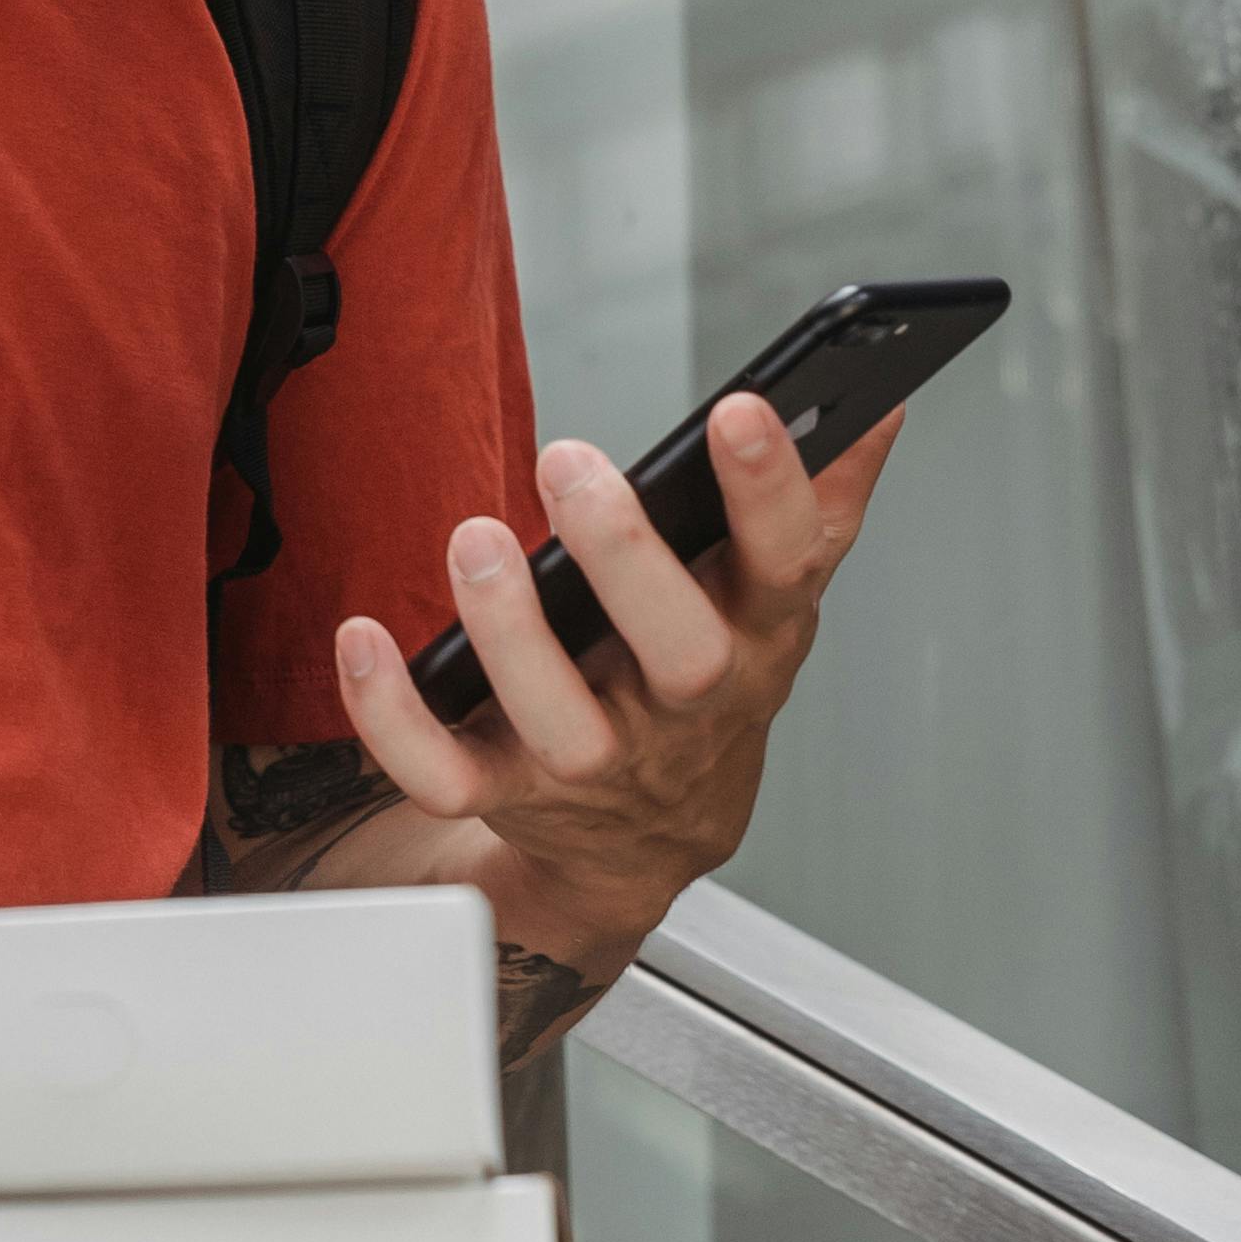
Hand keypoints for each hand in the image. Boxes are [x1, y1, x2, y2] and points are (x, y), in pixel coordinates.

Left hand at [329, 395, 905, 1054]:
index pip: (787, 564)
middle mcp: (684, 709)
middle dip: (625, 557)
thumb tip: (876, 407)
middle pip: (679, 654)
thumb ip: (820, 501)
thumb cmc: (708, 684)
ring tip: (476, 538)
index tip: (740, 409)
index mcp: (755, 638)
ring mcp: (595, 762)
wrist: (649, 834)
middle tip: (571, 461)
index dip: (771, 492)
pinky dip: (395, 717)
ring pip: (560, 722)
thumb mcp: (775, 596)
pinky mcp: (507, 793)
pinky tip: (364, 637)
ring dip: (511, 632)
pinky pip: (443, 773)